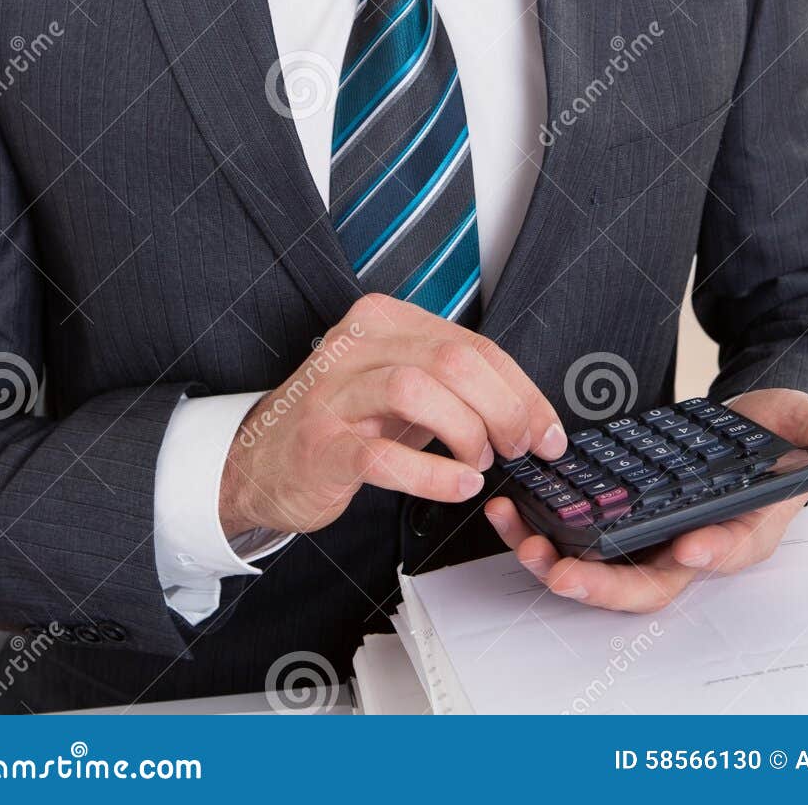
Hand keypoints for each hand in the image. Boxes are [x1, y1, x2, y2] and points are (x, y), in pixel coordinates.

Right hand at [219, 293, 566, 535]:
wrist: (260, 461)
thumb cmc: (344, 421)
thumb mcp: (402, 388)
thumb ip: (458, 388)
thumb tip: (531, 415)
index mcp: (386, 321)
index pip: (473, 344)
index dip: (521, 390)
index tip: (547, 429)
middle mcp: (357, 345)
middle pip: (453, 360)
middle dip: (503, 408)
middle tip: (518, 447)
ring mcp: (334, 393)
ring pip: (419, 390)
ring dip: (467, 432)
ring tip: (479, 461)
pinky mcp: (320, 444)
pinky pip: (382, 455)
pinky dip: (432, 474)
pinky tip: (457, 485)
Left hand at [484, 386, 807, 611]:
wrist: (749, 430)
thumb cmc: (774, 437)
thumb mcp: (802, 421)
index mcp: (741, 528)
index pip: (728, 551)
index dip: (710, 554)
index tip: (689, 549)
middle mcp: (692, 543)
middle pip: (649, 582)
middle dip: (604, 585)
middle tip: (563, 574)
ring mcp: (652, 535)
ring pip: (605, 570)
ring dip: (560, 564)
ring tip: (524, 544)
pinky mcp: (619, 518)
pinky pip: (579, 538)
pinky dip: (543, 530)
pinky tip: (514, 511)